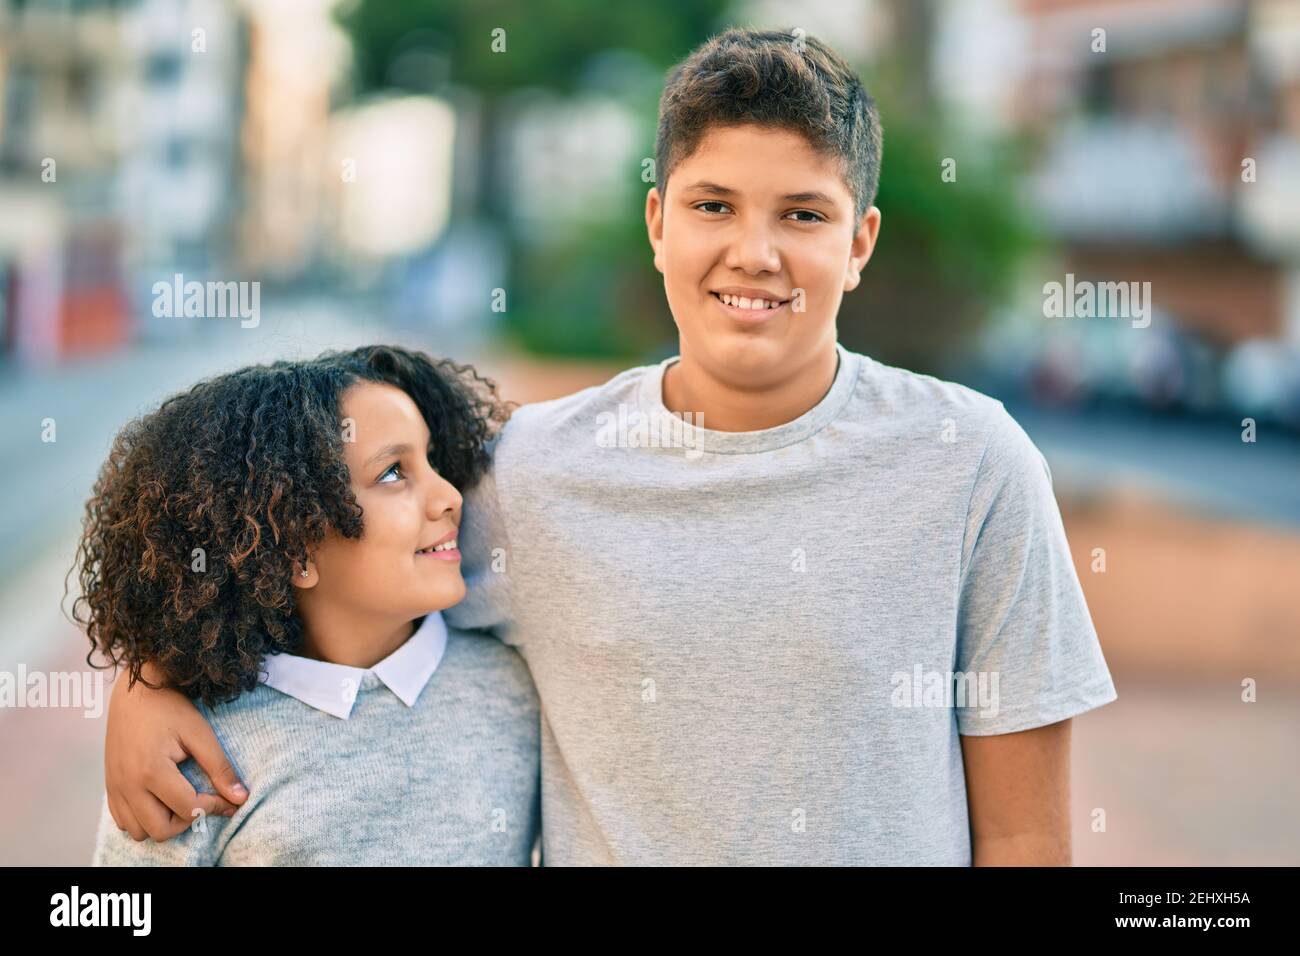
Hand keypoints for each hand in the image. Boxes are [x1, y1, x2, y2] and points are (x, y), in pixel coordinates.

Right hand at [104, 662, 247, 840]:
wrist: (136, 689)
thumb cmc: (170, 707)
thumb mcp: (200, 733)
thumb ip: (219, 767)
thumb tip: (240, 798)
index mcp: (151, 770)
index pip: (187, 809)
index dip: (213, 807)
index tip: (226, 798)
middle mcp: (128, 784)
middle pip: (160, 830)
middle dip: (187, 821)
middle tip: (201, 799)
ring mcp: (115, 787)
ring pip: (138, 831)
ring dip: (163, 823)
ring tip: (180, 800)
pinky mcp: (110, 785)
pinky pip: (122, 820)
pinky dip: (142, 819)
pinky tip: (160, 799)